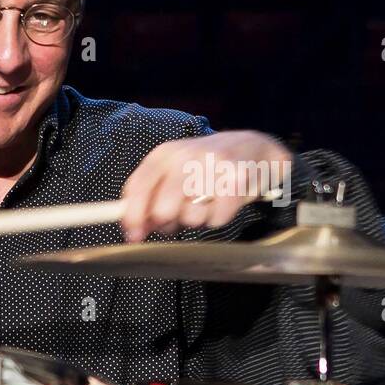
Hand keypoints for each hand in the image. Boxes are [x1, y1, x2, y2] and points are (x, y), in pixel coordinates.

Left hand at [121, 130, 292, 241]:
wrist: (252, 148)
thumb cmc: (204, 168)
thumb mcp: (172, 173)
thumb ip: (150, 197)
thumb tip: (135, 230)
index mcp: (164, 154)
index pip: (138, 188)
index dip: (132, 217)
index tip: (133, 236)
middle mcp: (186, 156)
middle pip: (163, 209)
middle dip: (168, 222)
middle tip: (179, 216)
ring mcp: (212, 166)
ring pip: (191, 217)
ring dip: (197, 219)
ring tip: (206, 202)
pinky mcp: (237, 179)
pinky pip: (217, 219)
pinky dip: (218, 218)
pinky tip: (222, 202)